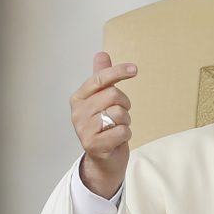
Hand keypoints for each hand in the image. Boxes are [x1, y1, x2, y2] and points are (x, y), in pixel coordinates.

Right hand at [70, 52, 136, 197]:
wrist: (103, 159)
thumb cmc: (104, 126)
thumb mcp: (102, 100)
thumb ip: (102, 78)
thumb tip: (101, 53)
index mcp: (78, 98)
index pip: (99, 79)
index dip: (118, 72)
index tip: (134, 69)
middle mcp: (78, 112)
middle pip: (113, 95)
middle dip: (125, 104)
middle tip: (120, 114)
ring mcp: (84, 129)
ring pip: (120, 113)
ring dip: (125, 121)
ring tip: (116, 127)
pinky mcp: (94, 145)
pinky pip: (123, 131)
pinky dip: (126, 134)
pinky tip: (117, 139)